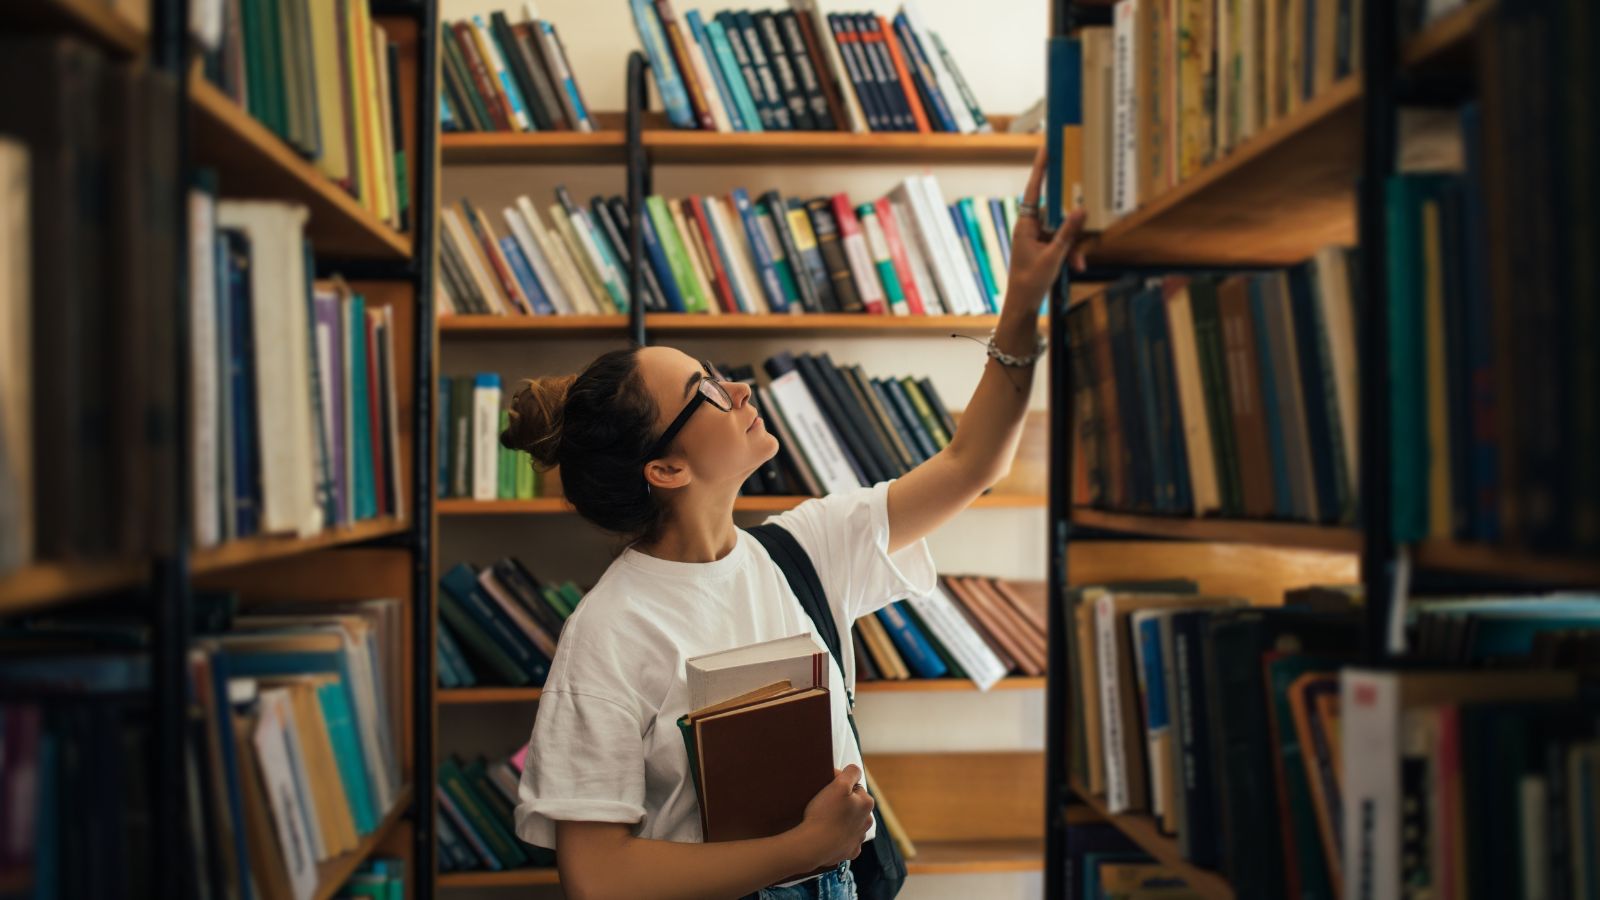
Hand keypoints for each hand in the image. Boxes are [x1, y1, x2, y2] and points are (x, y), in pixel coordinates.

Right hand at [793, 765, 874, 869]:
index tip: (827, 790)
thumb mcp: (839, 784)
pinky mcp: (850, 851)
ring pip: (850, 823)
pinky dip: (838, 837)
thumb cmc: (825, 814)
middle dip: (843, 804)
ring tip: (825, 820)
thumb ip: (851, 772)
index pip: (854, 787)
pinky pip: (845, 840)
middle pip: (853, 806)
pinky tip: (828, 835)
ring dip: (841, 820)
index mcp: (867, 803)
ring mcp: (858, 838)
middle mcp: (867, 821)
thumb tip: (854, 771)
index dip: (840, 786)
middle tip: (825, 805)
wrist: (814, 846)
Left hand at [1004, 147, 1087, 313]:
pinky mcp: (1046, 247)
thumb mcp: (1053, 256)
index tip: (1046, 148)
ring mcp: (1039, 237)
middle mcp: (1031, 227)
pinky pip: (1063, 243)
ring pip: (1063, 230)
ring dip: (1073, 246)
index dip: (1041, 168)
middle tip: (1083, 206)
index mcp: (1025, 225)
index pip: (1033, 190)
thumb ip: (1068, 232)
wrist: (1023, 305)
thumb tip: (1081, 208)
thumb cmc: (1031, 281)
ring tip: (1077, 263)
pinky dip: (1071, 253)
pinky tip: (1078, 267)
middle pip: (1055, 211)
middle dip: (1072, 222)